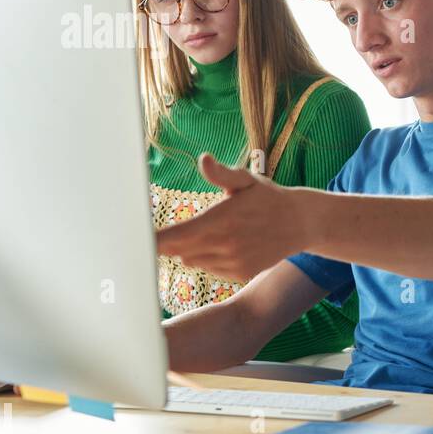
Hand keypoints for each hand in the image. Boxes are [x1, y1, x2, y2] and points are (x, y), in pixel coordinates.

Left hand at [153, 153, 308, 281]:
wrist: (300, 223)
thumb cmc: (267, 197)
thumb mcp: (246, 180)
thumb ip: (221, 173)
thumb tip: (204, 159)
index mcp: (220, 220)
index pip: (174, 237)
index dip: (150, 242)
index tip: (132, 241)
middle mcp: (225, 245)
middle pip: (177, 250)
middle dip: (166, 242)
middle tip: (160, 233)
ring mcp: (233, 262)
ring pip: (191, 260)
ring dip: (189, 249)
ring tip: (209, 232)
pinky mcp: (239, 273)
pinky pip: (209, 268)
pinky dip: (207, 259)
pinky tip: (224, 245)